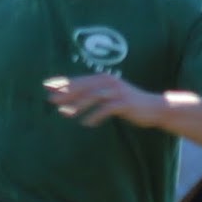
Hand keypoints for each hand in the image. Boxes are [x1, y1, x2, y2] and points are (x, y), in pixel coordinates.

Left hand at [45, 74, 166, 128]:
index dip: (62, 82)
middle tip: (50, 100)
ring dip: (78, 105)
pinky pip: (106, 109)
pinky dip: (95, 116)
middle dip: (66, 93)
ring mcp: (117, 92)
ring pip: (93, 97)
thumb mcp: (110, 96)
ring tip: (65, 114)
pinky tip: (86, 123)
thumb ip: (93, 95)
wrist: (154, 108)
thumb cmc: (129, 103)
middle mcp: (109, 82)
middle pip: (83, 86)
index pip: (79, 79)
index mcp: (104, 78)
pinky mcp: (124, 103)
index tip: (46, 86)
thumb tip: (71, 99)